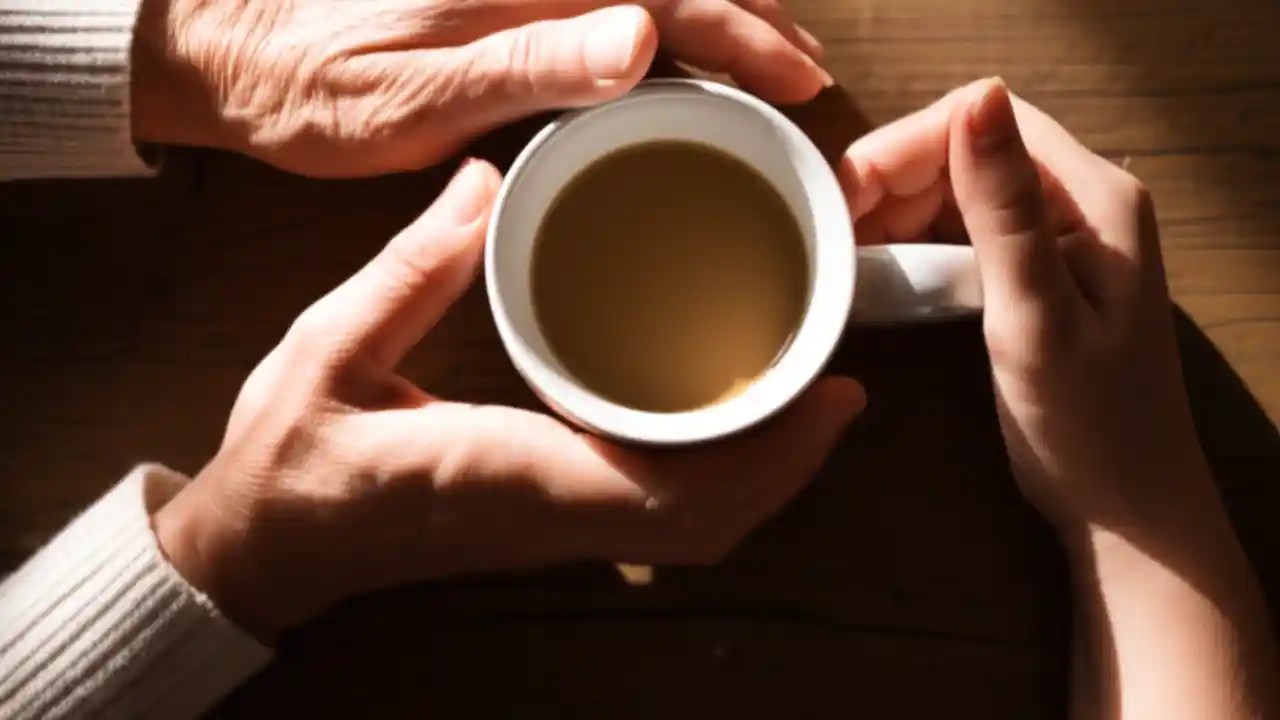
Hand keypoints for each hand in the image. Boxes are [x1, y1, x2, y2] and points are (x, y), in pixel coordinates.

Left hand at [131, 0, 828, 176]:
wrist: (243, 47)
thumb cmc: (320, 86)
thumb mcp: (418, 95)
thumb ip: (531, 64)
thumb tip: (643, 40)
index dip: (744, 34)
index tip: (797, 77)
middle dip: (752, 16)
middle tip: (804, 70)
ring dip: (716, 13)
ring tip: (769, 56)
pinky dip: (664, 18)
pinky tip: (682, 49)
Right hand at [152, 159, 863, 640]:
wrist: (270, 549)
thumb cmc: (291, 462)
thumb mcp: (329, 352)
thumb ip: (409, 273)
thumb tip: (485, 189)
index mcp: (503, 475)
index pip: (661, 493)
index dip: (761, 457)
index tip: (826, 399)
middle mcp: (546, 514)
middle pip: (704, 520)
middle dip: (786, 465)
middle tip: (841, 385)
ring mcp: (553, 528)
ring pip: (692, 526)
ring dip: (763, 473)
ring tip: (807, 397)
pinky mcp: (551, 523)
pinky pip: (660, 514)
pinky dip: (719, 476)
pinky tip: (730, 420)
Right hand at [839, 79, 1211, 534]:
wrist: (1126, 510)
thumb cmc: (1088, 425)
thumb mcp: (1036, 316)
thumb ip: (1004, 210)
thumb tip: (979, 97)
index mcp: (1093, 197)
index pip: (985, 119)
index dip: (905, 148)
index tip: (843, 205)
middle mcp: (1081, 200)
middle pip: (966, 149)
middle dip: (891, 183)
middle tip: (833, 240)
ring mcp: (1059, 236)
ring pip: (956, 190)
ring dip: (895, 216)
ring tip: (848, 262)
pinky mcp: (1036, 271)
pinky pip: (962, 231)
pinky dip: (915, 246)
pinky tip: (881, 275)